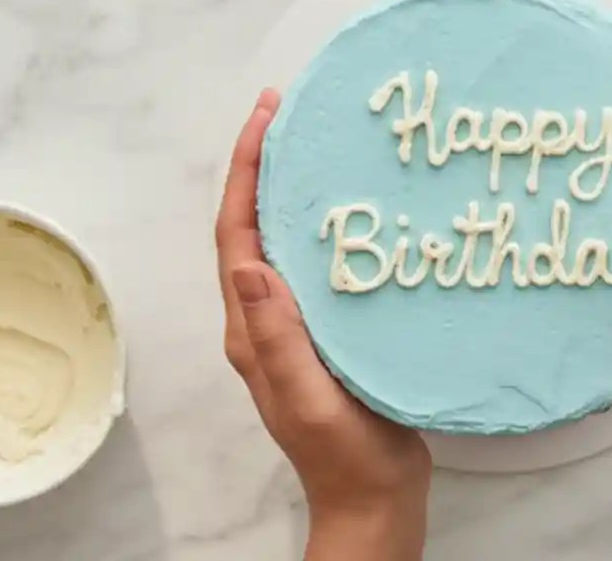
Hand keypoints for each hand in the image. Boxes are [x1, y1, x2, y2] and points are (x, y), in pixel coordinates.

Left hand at [217, 89, 431, 560]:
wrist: (375, 498)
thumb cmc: (346, 455)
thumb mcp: (311, 397)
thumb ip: (279, 337)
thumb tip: (248, 266)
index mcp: (253, 329)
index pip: (237, 234)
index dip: (246, 171)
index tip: (266, 118)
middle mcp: (265, 319)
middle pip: (252, 226)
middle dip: (263, 166)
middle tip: (289, 113)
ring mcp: (295, 325)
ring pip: (284, 240)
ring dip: (292, 190)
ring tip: (319, 145)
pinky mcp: (326, 331)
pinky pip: (316, 263)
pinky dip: (326, 225)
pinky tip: (358, 209)